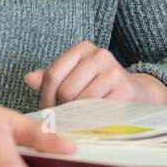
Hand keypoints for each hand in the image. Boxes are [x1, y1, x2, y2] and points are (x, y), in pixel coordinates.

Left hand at [25, 41, 166, 108]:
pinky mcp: (122, 86)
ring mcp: (111, 69)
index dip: (46, 97)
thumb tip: (29, 78)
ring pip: (79, 100)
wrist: (138, 93)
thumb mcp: (75, 77)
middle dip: (64, 106)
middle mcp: (98, 54)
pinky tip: (97, 116)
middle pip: (65, 89)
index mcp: (83, 48)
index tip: (47, 110)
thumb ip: (52, 78)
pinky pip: (96, 108)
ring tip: (83, 114)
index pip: (53, 74)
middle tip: (68, 114)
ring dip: (78, 113)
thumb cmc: (100, 87)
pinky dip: (92, 117)